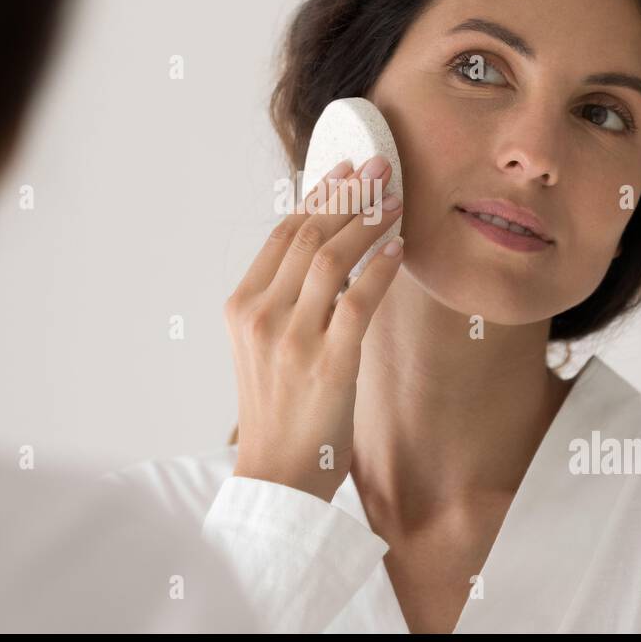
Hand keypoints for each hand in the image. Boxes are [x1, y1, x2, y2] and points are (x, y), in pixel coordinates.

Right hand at [225, 154, 402, 502]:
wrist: (276, 475)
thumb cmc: (276, 411)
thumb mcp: (262, 347)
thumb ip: (283, 301)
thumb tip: (327, 252)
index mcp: (241, 307)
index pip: (282, 235)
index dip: (317, 196)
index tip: (344, 169)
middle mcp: (261, 316)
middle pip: (308, 236)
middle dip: (347, 194)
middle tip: (380, 166)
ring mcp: (292, 339)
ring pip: (332, 259)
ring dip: (367, 221)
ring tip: (395, 198)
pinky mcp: (328, 363)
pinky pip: (359, 300)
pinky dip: (380, 268)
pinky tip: (399, 248)